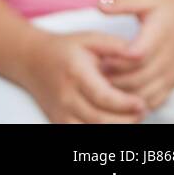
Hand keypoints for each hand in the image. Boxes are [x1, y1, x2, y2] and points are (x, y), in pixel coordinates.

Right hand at [26, 29, 147, 123]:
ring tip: (131, 116)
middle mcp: (66, 96)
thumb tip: (141, 55)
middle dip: (127, 119)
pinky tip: (114, 121)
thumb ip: (116, 47)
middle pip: (101, 120)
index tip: (142, 102)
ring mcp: (61, 112)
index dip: (126, 104)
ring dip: (118, 128)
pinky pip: (84, 135)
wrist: (31, 60)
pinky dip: (102, 131)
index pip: (103, 97)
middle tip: (142, 110)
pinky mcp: (59, 123)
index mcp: (75, 72)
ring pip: (94, 131)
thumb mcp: (90, 39)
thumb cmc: (65, 49)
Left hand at [94, 0, 173, 110]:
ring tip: (100, 84)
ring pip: (143, 94)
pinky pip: (153, 102)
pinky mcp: (171, 86)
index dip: (116, 58)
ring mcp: (169, 76)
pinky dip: (135, 104)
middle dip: (112, 78)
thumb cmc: (170, 10)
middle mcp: (165, 60)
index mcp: (158, 36)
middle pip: (136, 78)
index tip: (98, 54)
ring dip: (121, 94)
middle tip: (90, 73)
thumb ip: (123, 3)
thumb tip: (98, 5)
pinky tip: (118, 96)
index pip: (136, 55)